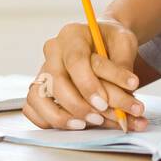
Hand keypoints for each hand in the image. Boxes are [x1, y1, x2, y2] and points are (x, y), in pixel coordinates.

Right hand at [23, 20, 148, 130]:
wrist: (104, 44)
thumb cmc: (113, 42)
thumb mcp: (125, 44)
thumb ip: (124, 64)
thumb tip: (128, 89)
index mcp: (72, 35)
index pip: (75, 60)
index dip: (88, 85)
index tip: (105, 104)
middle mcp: (53, 51)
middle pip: (55, 82)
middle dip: (78, 105)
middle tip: (100, 118)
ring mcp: (43, 70)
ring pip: (38, 96)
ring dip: (60, 116)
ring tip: (84, 125)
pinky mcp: (40, 88)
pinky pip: (33, 108)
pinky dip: (48, 120)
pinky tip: (70, 125)